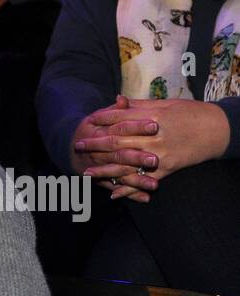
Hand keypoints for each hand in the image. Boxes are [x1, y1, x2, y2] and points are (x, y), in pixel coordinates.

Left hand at [74, 97, 231, 201]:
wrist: (218, 130)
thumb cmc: (191, 113)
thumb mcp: (166, 104)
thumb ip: (139, 106)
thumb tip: (116, 101)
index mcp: (152, 118)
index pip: (120, 120)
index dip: (101, 121)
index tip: (87, 122)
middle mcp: (153, 137)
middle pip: (117, 141)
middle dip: (95, 144)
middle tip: (77, 145)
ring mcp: (159, 156)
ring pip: (126, 165)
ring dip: (104, 170)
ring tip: (86, 173)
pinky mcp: (166, 170)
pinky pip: (142, 181)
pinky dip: (127, 189)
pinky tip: (111, 194)